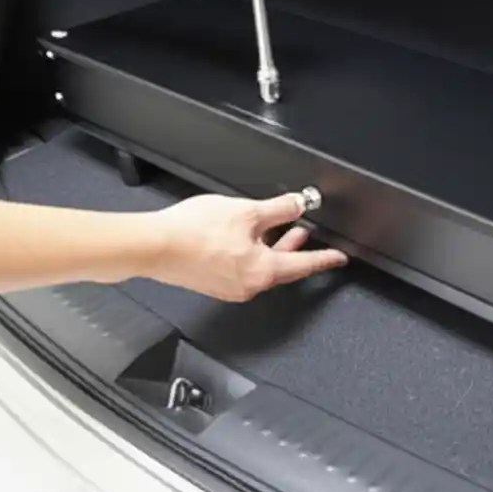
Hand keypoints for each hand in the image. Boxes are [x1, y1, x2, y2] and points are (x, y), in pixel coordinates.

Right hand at [148, 193, 346, 301]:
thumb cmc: (194, 232)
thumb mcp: (247, 211)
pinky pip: (242, 268)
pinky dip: (251, 253)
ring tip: (276, 229)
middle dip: (296, 247)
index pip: (304, 265)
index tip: (338, 259)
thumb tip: (298, 204)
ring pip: (261, 267)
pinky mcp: (212, 282)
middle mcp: (249, 285)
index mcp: (263, 271)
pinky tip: (245, 237)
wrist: (154, 246)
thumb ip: (279, 209)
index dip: (324, 258)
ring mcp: (229, 287)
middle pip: (283, 267)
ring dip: (273, 248)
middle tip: (304, 233)